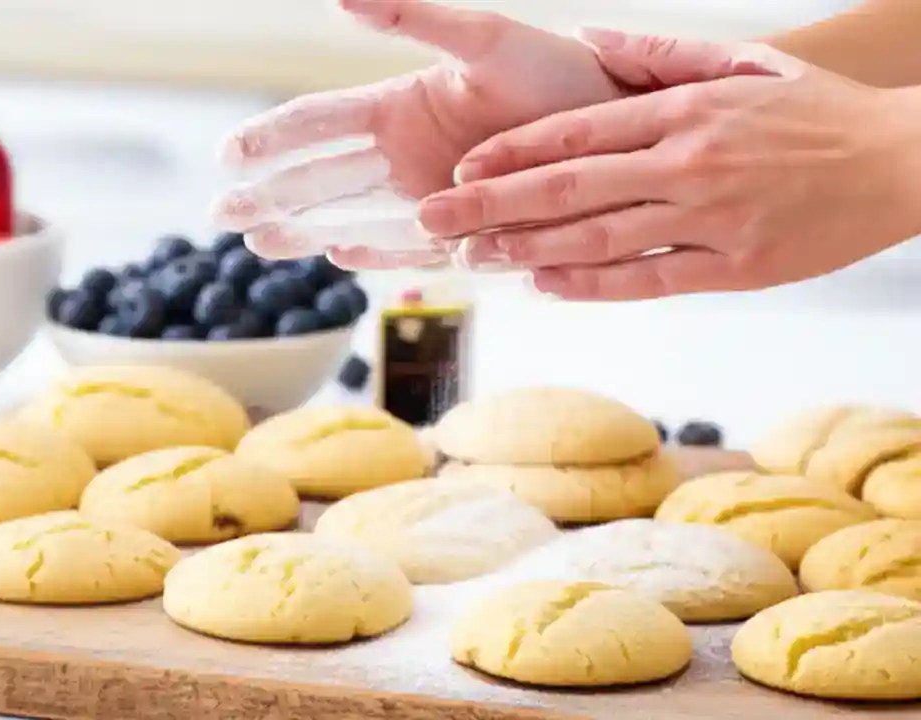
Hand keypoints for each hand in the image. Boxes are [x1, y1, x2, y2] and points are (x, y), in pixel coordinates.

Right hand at [210, 0, 622, 268]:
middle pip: (317, 178)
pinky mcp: (458, 235)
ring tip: (257, 242)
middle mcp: (402, 156)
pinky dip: (373, 252)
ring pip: (347, 218)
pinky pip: (406, 250)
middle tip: (222, 213)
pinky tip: (338, 253)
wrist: (618, 124)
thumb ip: (411, 18)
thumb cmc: (556, 71)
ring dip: (302, 230)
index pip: (316, 122)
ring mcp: (425, 199)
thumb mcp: (484, 37)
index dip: (271, 137)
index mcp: (396, 105)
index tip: (228, 153)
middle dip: (267, 195)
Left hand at [419, 30, 920, 299]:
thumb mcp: (741, 64)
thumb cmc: (817, 113)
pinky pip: (645, 280)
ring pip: (596, 239)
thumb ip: (658, 54)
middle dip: (488, 206)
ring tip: (472, 258)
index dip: (508, 154)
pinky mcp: (735, 269)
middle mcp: (687, 164)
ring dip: (523, 249)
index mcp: (684, 112)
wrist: (905, 161)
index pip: (574, 133)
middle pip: (566, 189)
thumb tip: (584, 37)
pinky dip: (589, 284)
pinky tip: (543, 283)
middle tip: (433, 222)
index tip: (460, 170)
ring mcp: (709, 220)